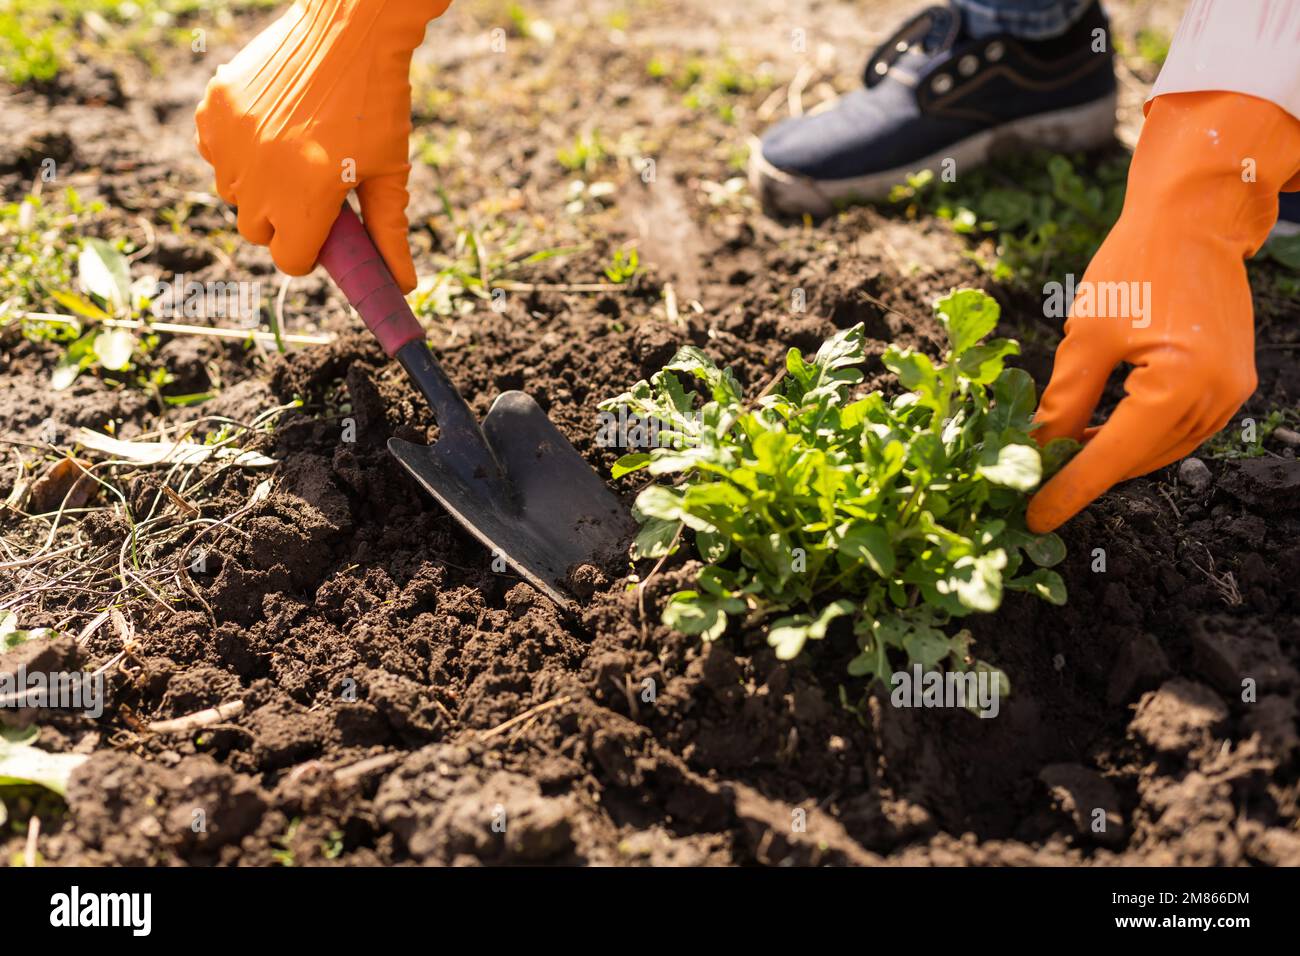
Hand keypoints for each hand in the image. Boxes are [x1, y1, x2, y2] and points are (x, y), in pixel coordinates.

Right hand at [194, 0, 449, 292]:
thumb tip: (403, 286)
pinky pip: (214, 153)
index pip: (289, 261)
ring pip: (231, 194)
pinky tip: (268, 127)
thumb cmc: (377, 104)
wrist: (349, 28)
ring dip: (257, 188)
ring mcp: (232, 141)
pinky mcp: (213, 110)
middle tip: (311, 189)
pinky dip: (235, 151)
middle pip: (257, 232)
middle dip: (283, 222)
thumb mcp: (389, 172)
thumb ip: (389, 234)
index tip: (324, 231)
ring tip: (293, 153)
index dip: (310, 252)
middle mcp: (262, 174)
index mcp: (307, 197)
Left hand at [1028, 91, 1299, 533]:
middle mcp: (1215, 398)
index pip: (1110, 457)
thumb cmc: (1136, 266)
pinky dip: (1136, 436)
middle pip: (1137, 460)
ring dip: (1111, 457)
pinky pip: (1176, 429)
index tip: (1033, 518)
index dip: (1068, 490)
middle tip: (1035, 485)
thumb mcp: (1086, 338)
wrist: (1194, 220)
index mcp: (1179, 385)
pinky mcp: (1230, 385)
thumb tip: (1036, 452)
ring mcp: (1229, 395)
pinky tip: (1098, 433)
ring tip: (1060, 457)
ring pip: (1157, 450)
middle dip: (1086, 475)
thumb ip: (1064, 402)